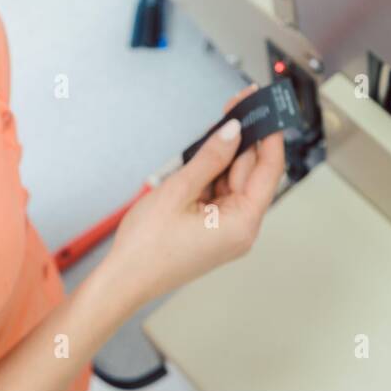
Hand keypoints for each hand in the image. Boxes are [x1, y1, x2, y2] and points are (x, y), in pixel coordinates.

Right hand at [101, 85, 285, 307]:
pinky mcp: (212, 231)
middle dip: (240, 143)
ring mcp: (226, 231)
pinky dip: (210, 177)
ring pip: (232, 183)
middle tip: (232, 110)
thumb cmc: (146, 248)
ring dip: (221, 160)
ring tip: (205, 139)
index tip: (265, 111)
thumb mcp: (179, 190)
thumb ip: (210, 158)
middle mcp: (241, 230)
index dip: (268, 137)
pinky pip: (218, 195)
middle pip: (250, 175)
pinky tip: (197, 162)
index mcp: (242, 223)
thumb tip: (233, 132)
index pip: (268, 171)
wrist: (122, 280)